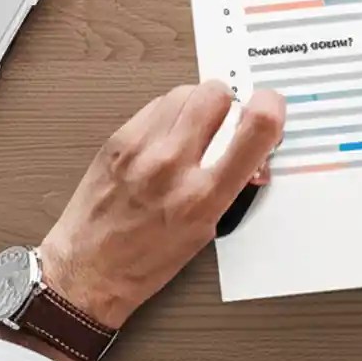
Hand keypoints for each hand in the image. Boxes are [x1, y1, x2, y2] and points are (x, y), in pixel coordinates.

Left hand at [39, 82, 284, 328]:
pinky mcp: (118, 139)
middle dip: (229, 102)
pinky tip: (167, 135)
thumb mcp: (206, 229)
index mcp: (203, 197)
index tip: (271, 107)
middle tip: (226, 119)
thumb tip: (254, 152)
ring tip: (195, 127)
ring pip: (185, 91)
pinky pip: (156, 104)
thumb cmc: (145, 260)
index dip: (271, 108)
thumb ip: (232, 184)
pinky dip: (169, 113)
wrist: (90, 268)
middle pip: (216, 94)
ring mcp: (141, 149)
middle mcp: (172, 166)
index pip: (254, 130)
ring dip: (197, 104)